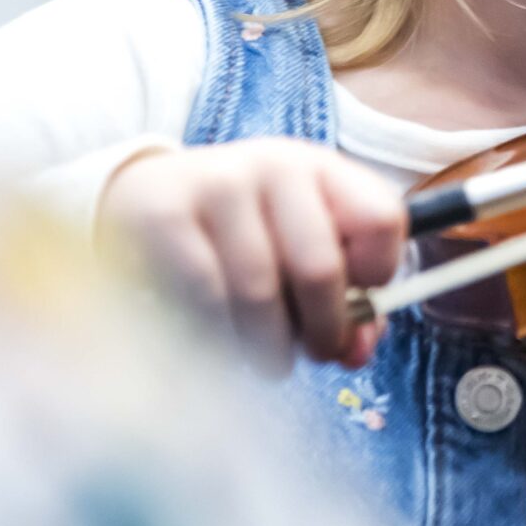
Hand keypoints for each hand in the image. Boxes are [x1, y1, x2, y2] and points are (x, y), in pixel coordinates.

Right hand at [99, 139, 405, 372]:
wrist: (143, 198)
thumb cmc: (240, 236)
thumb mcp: (298, 247)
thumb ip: (343, 298)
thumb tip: (357, 350)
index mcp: (322, 170)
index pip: (382, 219)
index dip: (378, 276)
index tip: (357, 305)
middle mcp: (276, 166)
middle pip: (321, 268)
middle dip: (324, 331)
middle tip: (314, 355)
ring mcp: (219, 184)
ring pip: (260, 293)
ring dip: (267, 347)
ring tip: (265, 360)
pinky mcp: (166, 213)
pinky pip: (205, 297)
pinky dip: (218, 336)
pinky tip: (219, 342)